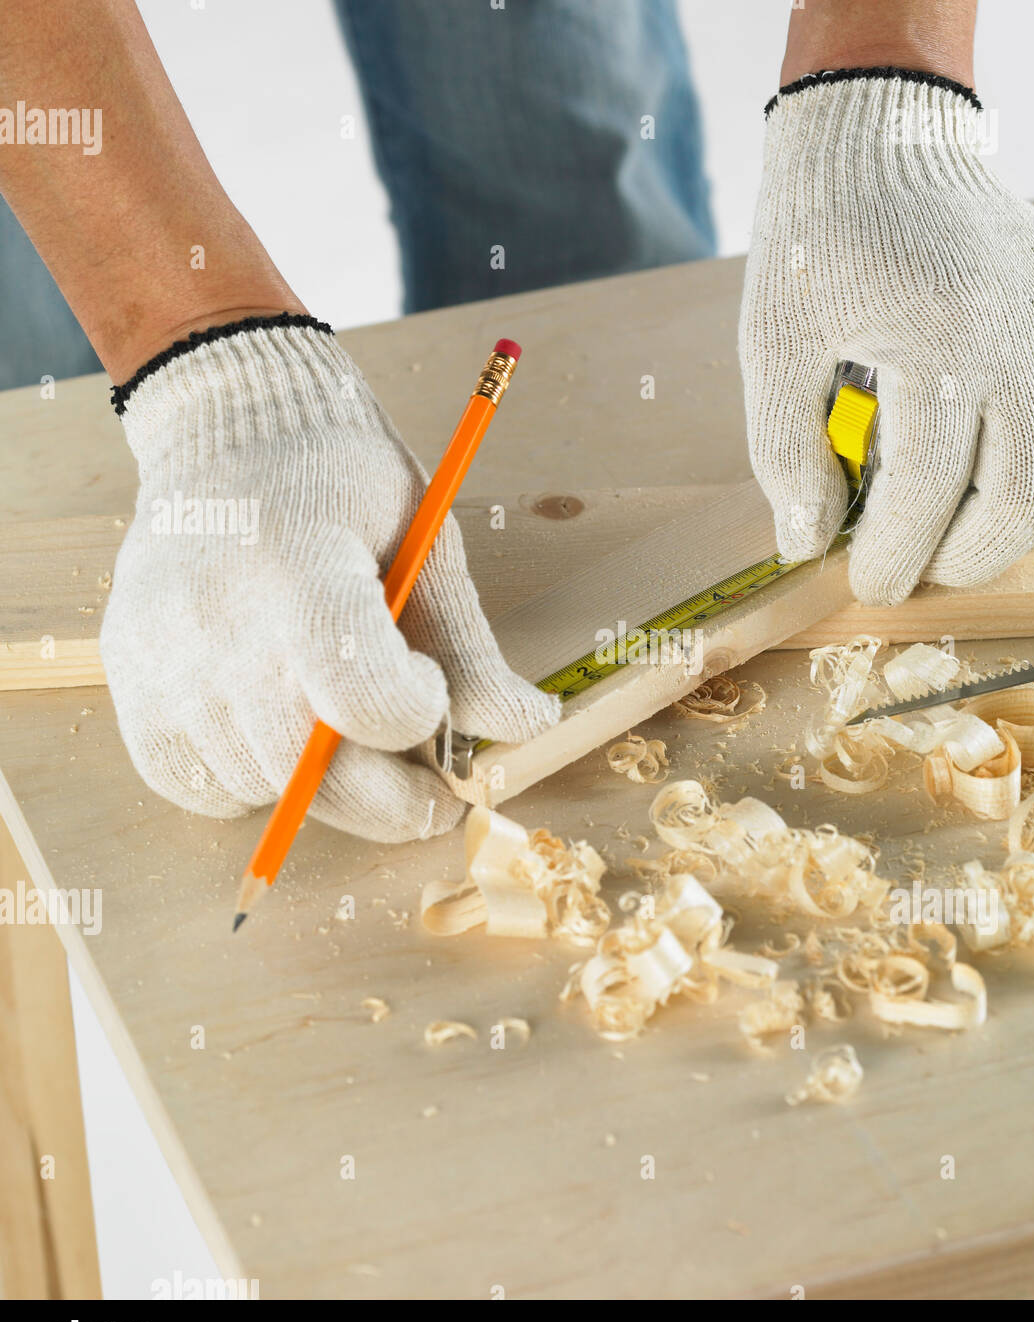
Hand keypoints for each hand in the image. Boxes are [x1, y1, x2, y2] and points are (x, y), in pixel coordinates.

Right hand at [100, 316, 557, 841]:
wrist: (228, 432)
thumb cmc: (341, 482)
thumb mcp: (426, 540)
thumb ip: (469, 645)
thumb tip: (525, 727)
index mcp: (301, 569)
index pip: (363, 700)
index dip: (417, 714)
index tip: (429, 685)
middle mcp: (217, 623)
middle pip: (311, 774)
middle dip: (393, 798)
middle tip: (431, 789)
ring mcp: (162, 662)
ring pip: (263, 790)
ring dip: (324, 786)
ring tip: (341, 719)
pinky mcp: (130, 689)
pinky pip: (203, 790)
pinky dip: (254, 782)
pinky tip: (281, 726)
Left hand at [739, 72, 1033, 605]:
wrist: (886, 144)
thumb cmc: (820, 242)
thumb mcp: (774, 340)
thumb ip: (786, 448)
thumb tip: (808, 542)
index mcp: (940, 338)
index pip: (929, 491)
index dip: (895, 556)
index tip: (867, 584)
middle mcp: (1025, 338)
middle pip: (1023, 500)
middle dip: (963, 561)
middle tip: (915, 569)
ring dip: (1022, 529)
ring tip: (961, 535)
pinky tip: (1009, 480)